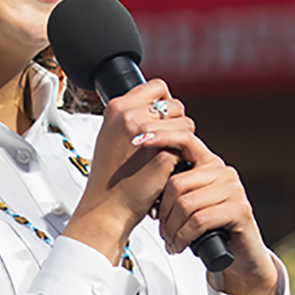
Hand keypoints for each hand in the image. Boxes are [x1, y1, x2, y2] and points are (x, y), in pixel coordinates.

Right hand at [62, 80, 191, 263]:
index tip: (162, 118)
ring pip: (185, 122)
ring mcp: (148, 135)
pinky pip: (187, 144)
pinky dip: (183, 154)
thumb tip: (155, 106)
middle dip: (176, 120)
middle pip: (174, 104)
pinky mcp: (163, 153)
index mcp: (117, 108)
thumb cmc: (109, 177)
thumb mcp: (110, 134)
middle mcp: (131, 117)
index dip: (163, 102)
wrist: (107, 207)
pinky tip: (170, 166)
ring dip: (183, 137)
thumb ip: (130, 116)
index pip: (156, 87)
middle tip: (166, 141)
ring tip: (167, 154)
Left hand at [135, 128, 279, 294]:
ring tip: (169, 239)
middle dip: (162, 210)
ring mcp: (233, 189)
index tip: (140, 139)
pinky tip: (179, 244)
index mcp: (209, 163)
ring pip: (186, 203)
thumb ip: (175, 185)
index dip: (162, 137)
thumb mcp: (190, 201)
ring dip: (171, 227)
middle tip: (160, 228)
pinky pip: (199, 220)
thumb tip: (145, 178)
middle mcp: (223, 171)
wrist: (240, 254)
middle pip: (177, 182)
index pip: (185, 140)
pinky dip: (183, 236)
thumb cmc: (211, 228)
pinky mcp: (239, 210)